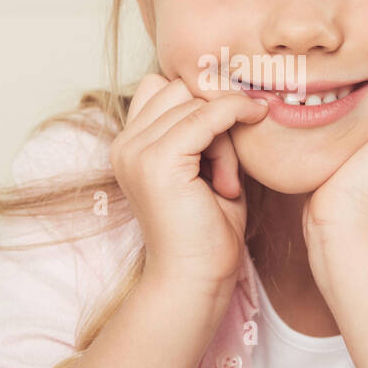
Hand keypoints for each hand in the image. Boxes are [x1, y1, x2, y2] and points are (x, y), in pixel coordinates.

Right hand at [109, 73, 269, 294]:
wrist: (194, 280)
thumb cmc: (207, 231)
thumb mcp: (207, 168)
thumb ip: (209, 130)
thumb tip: (234, 90)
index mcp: (130, 145)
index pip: (163, 87)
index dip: (200, 102)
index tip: (231, 129)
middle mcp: (125, 144)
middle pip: (180, 89)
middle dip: (213, 117)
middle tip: (227, 170)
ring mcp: (136, 151)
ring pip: (197, 104)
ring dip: (225, 135)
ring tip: (227, 183)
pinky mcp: (157, 161)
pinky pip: (207, 116)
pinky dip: (234, 120)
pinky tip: (242, 154)